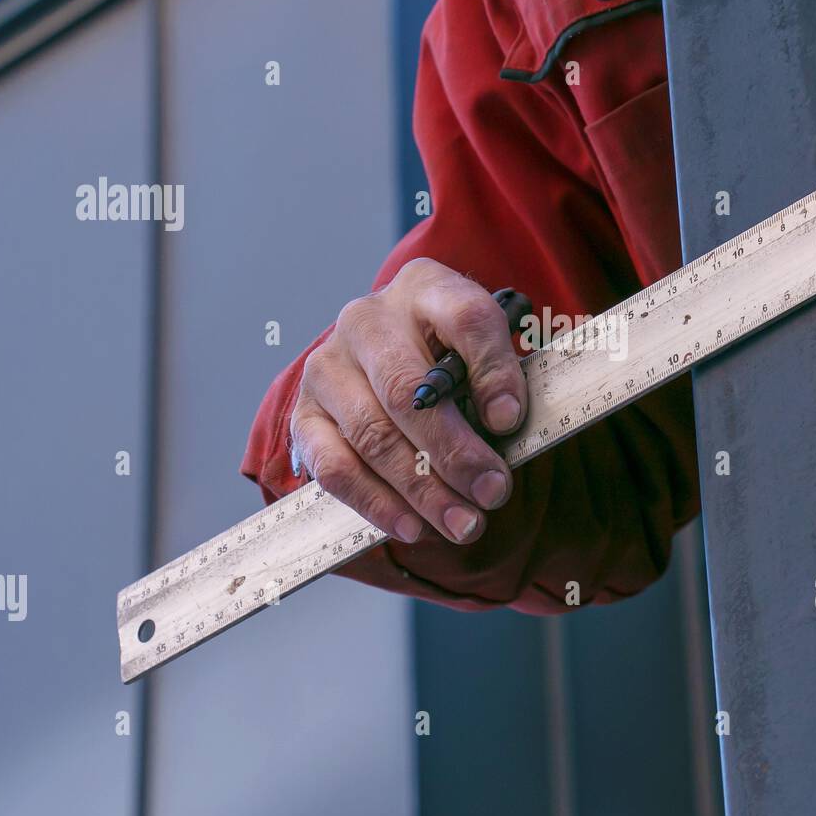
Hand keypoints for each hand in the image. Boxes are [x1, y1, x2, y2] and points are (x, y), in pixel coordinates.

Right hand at [289, 258, 527, 543]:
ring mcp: (327, 366)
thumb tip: (504, 420)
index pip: (464, 318)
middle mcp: (367, 320)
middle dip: (455, 451)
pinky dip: (376, 502)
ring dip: (422, 488)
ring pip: (373, 434)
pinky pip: (334, 466)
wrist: (387, 358)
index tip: (511, 421)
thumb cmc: (451, 360)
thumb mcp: (484, 351)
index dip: (492, 370)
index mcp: (425, 288)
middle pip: (408, 388)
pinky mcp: (304, 414)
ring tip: (464, 523)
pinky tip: (413, 526)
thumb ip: (501, 377)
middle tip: (493, 492)